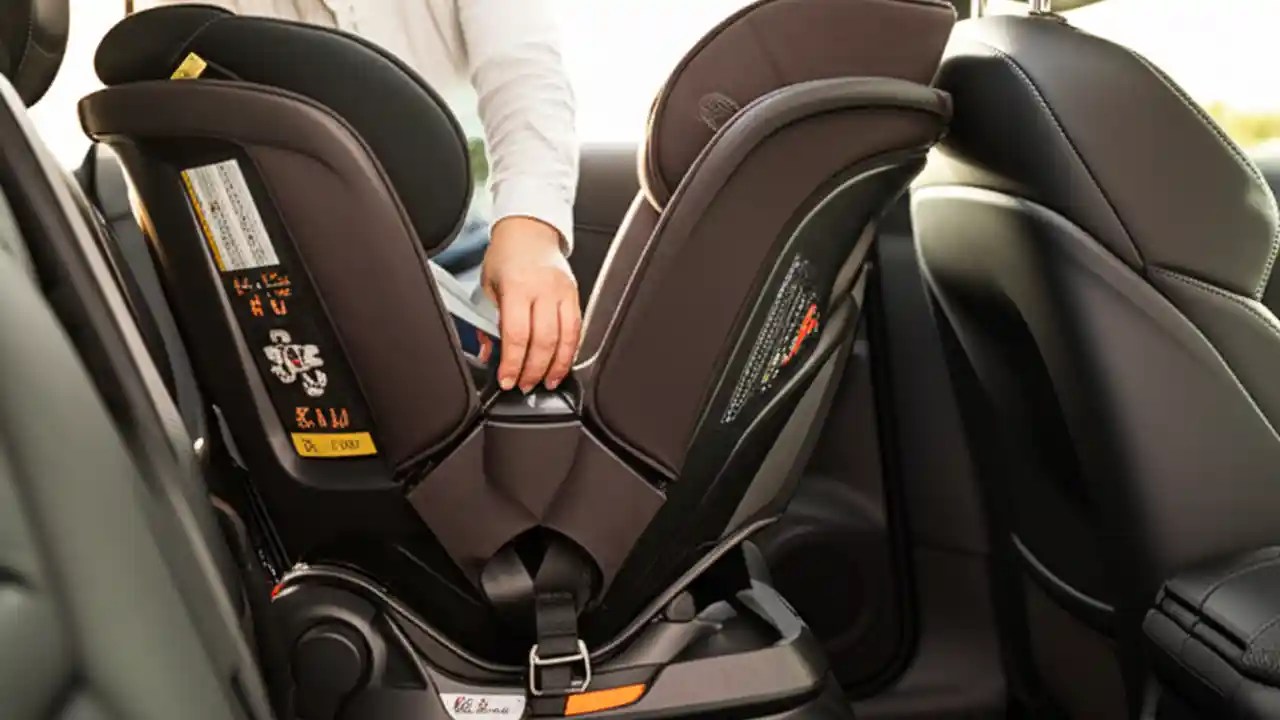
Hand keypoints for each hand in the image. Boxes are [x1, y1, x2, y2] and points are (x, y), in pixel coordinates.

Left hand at [481, 216, 580, 391]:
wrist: (529, 230)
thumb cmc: (506, 256)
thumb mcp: (488, 287)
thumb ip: (489, 322)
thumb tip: (490, 353)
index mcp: (518, 286)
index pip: (517, 335)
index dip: (512, 364)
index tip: (507, 380)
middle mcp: (544, 289)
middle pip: (544, 341)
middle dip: (535, 370)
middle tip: (525, 385)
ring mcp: (563, 292)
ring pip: (566, 338)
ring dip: (557, 366)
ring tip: (548, 382)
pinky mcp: (575, 295)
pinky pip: (577, 329)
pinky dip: (570, 350)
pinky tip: (562, 363)